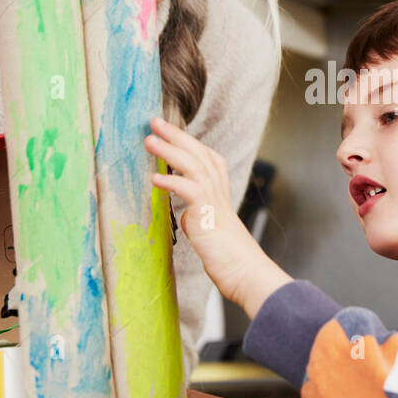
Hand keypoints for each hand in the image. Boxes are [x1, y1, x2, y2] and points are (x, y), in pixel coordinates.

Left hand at [144, 116, 290, 317]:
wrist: (247, 275)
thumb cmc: (232, 261)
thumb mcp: (212, 233)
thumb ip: (199, 219)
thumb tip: (186, 215)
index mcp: (222, 196)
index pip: (209, 158)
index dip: (190, 143)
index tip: (171, 131)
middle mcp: (220, 194)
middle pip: (200, 154)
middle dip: (177, 136)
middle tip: (155, 121)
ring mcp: (215, 203)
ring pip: (194, 166)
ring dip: (170, 150)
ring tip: (149, 140)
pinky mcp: (208, 216)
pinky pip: (189, 191)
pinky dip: (171, 181)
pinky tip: (155, 177)